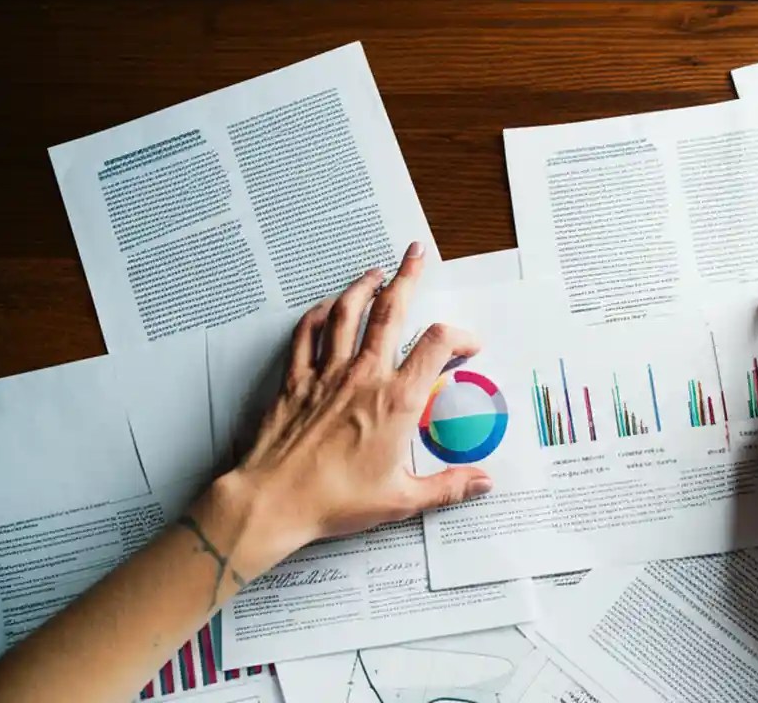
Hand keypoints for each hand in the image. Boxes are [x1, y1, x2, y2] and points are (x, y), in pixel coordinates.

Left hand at [201, 242, 493, 576]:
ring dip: (363, 287)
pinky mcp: (296, 381)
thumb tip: (482, 482)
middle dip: (408, 277)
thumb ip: (448, 486)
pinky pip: (307, 335)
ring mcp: (327, 374)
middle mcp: (364, 377)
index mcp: (397, 402)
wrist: (274, 502)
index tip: (468, 344)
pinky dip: (317, 316)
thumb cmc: (335, 501)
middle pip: (391, 311)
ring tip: (375, 272)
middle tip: (415, 255)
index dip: (459, 336)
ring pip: (346, 313)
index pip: (436, 346)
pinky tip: (324, 308)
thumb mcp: (402, 499)